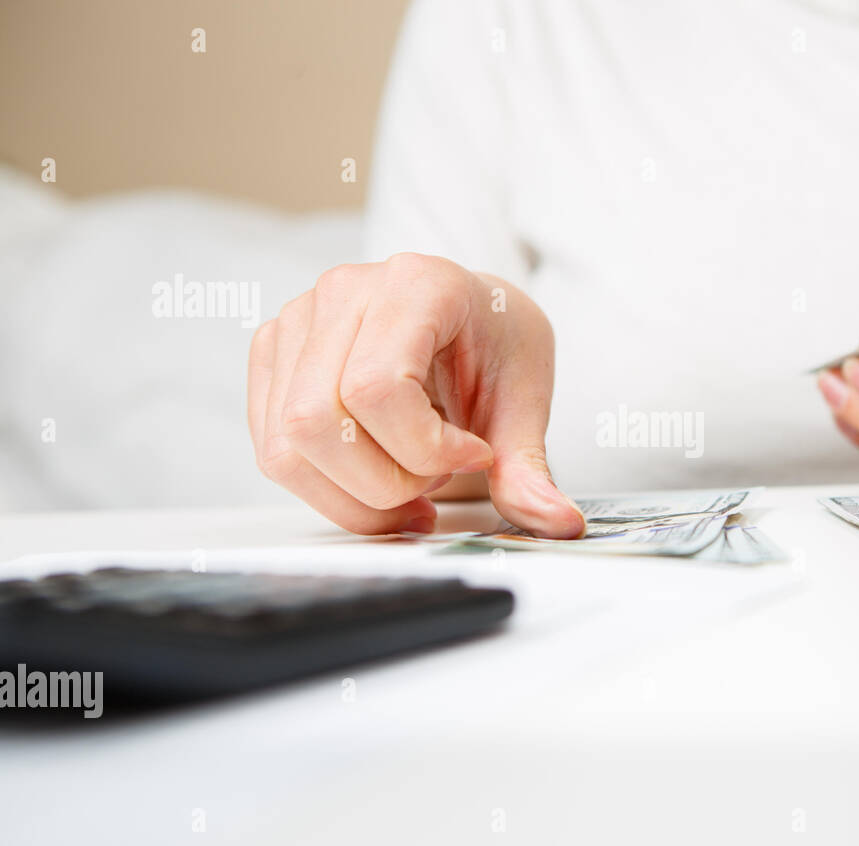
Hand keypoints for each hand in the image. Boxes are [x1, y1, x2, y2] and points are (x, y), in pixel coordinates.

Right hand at [248, 253, 584, 536]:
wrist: (470, 315)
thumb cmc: (495, 345)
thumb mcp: (525, 401)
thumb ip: (530, 467)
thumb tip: (559, 524)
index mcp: (417, 284)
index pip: (377, 388)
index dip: (424, 449)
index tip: (474, 456)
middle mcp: (345, 291)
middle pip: (318, 423)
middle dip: (383, 484)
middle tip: (436, 481)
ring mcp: (299, 320)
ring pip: (286, 446)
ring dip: (352, 494)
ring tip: (409, 485)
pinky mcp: (274, 357)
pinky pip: (274, 449)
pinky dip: (326, 488)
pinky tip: (376, 480)